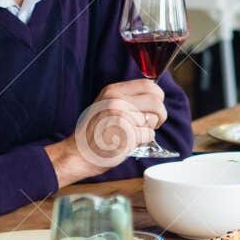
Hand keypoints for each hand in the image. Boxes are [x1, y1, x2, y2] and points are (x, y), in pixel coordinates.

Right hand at [52, 80, 166, 177]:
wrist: (79, 154)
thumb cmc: (96, 133)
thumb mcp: (107, 105)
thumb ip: (128, 98)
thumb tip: (156, 98)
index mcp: (113, 90)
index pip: (149, 85)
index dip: (157, 97)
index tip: (154, 108)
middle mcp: (116, 100)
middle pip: (156, 101)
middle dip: (160, 115)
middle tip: (151, 124)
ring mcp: (121, 115)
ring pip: (154, 119)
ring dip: (149, 129)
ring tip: (132, 134)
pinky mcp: (126, 133)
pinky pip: (148, 135)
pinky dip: (143, 141)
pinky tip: (128, 142)